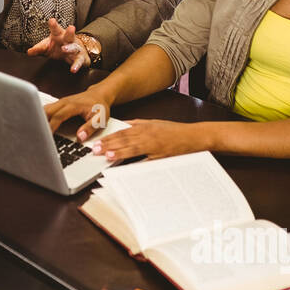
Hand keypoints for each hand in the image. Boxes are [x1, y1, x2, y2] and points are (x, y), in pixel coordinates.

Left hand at [26, 18, 89, 72]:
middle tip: (71, 27)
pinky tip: (73, 69)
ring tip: (64, 49)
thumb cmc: (58, 47)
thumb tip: (29, 52)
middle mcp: (68, 40)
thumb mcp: (47, 47)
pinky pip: (78, 61)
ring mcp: (75, 48)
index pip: (56, 29)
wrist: (74, 53)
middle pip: (69, 35)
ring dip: (70, 48)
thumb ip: (38, 49)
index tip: (52, 20)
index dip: (54, 25)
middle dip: (70, 32)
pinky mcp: (80, 58)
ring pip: (74, 47)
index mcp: (59, 35)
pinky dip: (76, 65)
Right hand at [44, 87, 115, 140]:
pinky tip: (40, 125)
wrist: (99, 94)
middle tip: (37, 134)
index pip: (58, 116)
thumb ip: (90, 128)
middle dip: (40, 122)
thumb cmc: (100, 106)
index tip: (46, 136)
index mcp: (73, 105)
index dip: (51, 126)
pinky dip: (41, 116)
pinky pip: (47, 110)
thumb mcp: (100, 119)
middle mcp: (64, 102)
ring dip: (39, 118)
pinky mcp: (59, 104)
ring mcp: (60, 102)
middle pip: (46, 111)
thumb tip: (80, 137)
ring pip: (44, 109)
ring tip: (36, 131)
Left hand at [88, 118, 204, 161]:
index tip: (97, 141)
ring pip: (134, 148)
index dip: (108, 137)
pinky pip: (147, 161)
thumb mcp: (155, 123)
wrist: (194, 136)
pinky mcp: (162, 156)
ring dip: (119, 152)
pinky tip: (127, 166)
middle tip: (95, 149)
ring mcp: (155, 146)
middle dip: (109, 145)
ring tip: (106, 154)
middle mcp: (148, 136)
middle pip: (125, 140)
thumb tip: (124, 124)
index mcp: (145, 127)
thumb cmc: (175, 131)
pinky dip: (137, 164)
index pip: (122, 132)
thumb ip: (138, 124)